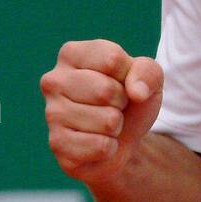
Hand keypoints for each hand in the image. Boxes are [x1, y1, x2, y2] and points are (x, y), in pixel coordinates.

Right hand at [41, 39, 162, 185]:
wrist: (121, 138)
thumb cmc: (129, 99)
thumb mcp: (148, 77)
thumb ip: (148, 72)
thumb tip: (137, 93)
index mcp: (71, 53)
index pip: (112, 59)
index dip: (129, 75)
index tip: (122, 81)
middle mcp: (53, 81)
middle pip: (105, 91)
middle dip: (122, 102)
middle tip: (115, 106)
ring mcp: (52, 113)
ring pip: (107, 121)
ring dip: (117, 126)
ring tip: (107, 123)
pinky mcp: (57, 144)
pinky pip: (101, 146)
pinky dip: (110, 147)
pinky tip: (99, 142)